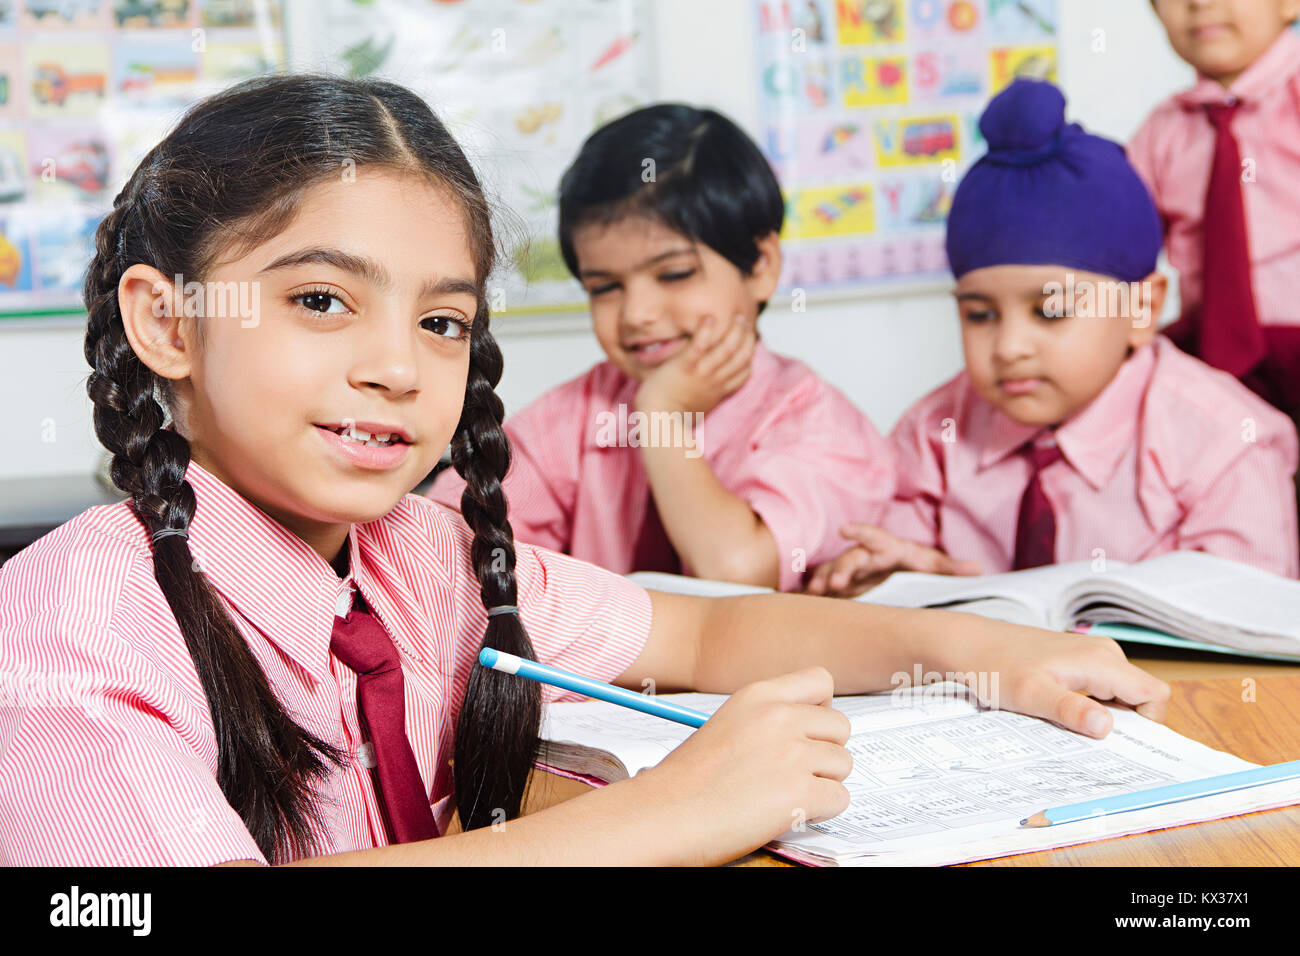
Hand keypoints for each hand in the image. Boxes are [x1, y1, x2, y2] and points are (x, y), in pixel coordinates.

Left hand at [634, 313, 755, 415]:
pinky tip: (708, 319)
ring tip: (736, 317)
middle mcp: (715, 381)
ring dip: (734, 331)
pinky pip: (700, 346)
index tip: (749, 339)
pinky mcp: (685, 366)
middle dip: (747, 338)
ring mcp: (702, 373)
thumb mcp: (701, 403)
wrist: (658, 418)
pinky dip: (706, 332)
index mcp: (720, 390)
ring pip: (727, 349)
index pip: (745, 371)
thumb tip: (712, 380)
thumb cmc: (674, 411)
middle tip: (745, 323)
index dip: (750, 353)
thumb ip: (709, 391)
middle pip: (741, 357)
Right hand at [635, 667, 851, 865]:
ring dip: (823, 783)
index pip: (821, 682)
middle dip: (825, 752)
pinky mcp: (799, 792)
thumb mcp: (727, 725)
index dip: (821, 710)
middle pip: (841, 726)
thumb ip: (768, 720)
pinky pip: (840, 799)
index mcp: (758, 695)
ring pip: (844, 765)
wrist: (664, 816)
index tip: (808, 732)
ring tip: (785, 795)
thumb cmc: (687, 781)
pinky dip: (821, 811)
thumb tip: (809, 732)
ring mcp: (791, 753)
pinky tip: (789, 813)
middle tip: (796, 772)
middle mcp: (778, 717)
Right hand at [805, 523, 982, 596]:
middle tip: (833, 584)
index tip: (845, 530)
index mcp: (885, 548)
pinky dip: (815, 593)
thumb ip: (950, 568)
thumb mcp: (931, 565)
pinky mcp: (840, 588)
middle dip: (840, 569)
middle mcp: (864, 558)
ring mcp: (849, 573)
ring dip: (821, 582)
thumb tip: (978, 569)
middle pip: (849, 559)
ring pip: (830, 572)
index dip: (859, 532)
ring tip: (814, 593)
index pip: (872, 537)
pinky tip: (805, 602)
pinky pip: (823, 588)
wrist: (896, 571)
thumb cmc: (913, 565)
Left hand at [929, 618, 1170, 736]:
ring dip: (1101, 718)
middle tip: (1087, 743)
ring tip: (1069, 730)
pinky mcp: (1076, 661)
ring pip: (1118, 696)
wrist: (969, 644)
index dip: (1149, 724)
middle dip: (1124, 725)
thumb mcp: (1031, 694)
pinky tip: (1060, 716)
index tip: (1118, 743)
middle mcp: (1104, 655)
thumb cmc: (997, 667)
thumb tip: (1107, 728)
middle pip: (1138, 698)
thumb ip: (1070, 710)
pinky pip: (1099, 690)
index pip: (1155, 695)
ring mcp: (1091, 656)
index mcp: (1103, 661)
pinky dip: (1087, 707)